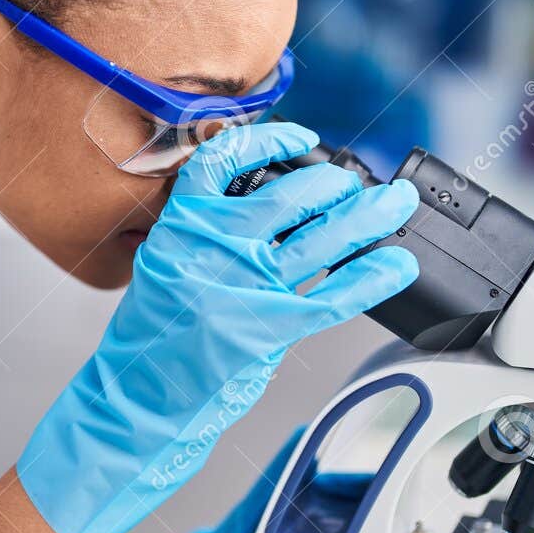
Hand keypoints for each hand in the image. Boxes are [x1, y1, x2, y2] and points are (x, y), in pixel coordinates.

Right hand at [17, 122, 417, 532]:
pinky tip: (396, 264)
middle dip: (338, 183)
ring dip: (371, 215)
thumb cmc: (152, 336)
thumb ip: (210, 234)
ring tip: (395, 204)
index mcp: (184, 224)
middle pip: (294, 195)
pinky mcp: (269, 328)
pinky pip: (335, 294)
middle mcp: (216, 247)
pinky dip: (373, 276)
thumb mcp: (166, 264)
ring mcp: (245, 286)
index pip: (228, 160)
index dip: (272, 141)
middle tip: (359, 185)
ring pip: (324, 236)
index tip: (301, 137)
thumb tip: (274, 214)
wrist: (137, 395)